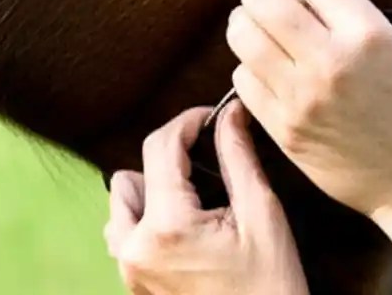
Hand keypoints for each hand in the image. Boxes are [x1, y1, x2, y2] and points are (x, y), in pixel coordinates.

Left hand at [104, 105, 308, 294]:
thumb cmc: (270, 288)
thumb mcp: (262, 217)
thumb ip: (238, 158)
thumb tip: (230, 114)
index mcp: (166, 226)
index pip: (160, 147)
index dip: (186, 121)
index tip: (211, 116)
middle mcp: (135, 248)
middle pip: (129, 176)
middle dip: (166, 167)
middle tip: (206, 175)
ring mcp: (130, 271)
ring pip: (121, 208)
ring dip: (150, 197)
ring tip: (194, 208)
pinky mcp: (134, 286)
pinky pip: (125, 238)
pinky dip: (147, 225)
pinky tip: (184, 234)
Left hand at [227, 0, 391, 222]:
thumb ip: (346, 16)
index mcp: (367, 32)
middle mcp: (330, 62)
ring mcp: (303, 98)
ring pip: (242, 37)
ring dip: (246, 25)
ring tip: (264, 32)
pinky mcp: (285, 130)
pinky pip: (241, 80)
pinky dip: (249, 68)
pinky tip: (269, 71)